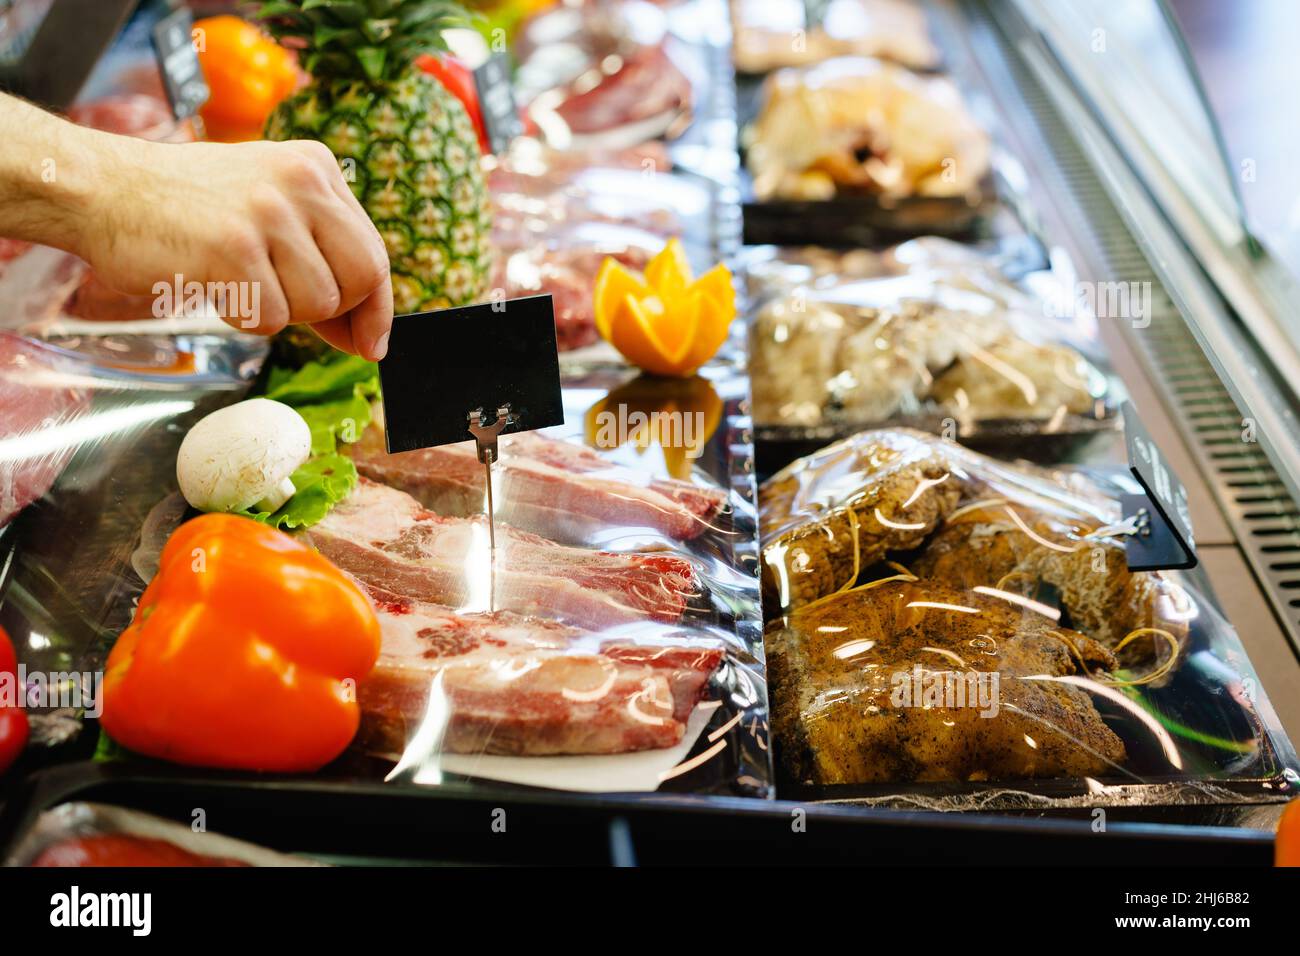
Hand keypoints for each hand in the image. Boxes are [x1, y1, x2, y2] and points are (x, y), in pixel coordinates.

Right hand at [82, 136, 392, 359]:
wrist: (104, 190)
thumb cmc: (189, 211)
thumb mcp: (269, 212)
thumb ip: (321, 258)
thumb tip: (367, 338)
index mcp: (316, 167)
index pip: (374, 252)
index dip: (376, 308)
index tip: (371, 344)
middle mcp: (301, 181)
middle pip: (363, 278)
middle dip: (334, 311)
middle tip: (288, 304)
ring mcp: (268, 212)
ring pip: (319, 303)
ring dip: (280, 311)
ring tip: (238, 280)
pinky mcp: (234, 248)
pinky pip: (271, 317)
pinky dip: (244, 317)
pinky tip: (215, 285)